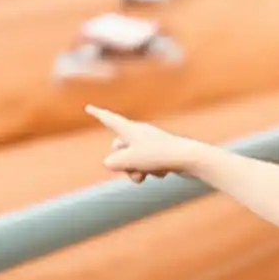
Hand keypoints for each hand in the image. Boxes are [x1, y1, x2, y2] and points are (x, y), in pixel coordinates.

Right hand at [85, 105, 200, 182]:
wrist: (190, 158)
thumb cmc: (158, 156)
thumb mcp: (127, 161)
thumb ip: (112, 162)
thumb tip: (113, 164)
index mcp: (131, 129)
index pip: (109, 119)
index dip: (97, 114)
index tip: (88, 107)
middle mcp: (140, 133)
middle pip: (118, 148)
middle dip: (121, 162)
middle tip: (134, 166)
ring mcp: (151, 143)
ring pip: (132, 161)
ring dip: (135, 171)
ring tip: (149, 172)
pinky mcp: (161, 154)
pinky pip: (147, 166)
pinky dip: (151, 172)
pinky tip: (164, 171)